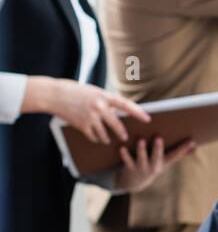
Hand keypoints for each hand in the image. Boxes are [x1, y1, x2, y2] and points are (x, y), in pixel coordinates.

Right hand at [26, 77, 151, 144]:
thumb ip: (105, 101)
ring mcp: (90, 117)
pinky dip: (95, 138)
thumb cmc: (76, 91)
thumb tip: (117, 110)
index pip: (125, 105)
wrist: (55, 95)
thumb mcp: (94, 92)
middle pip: (116, 123)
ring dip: (106, 138)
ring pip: (104, 133)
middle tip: (125, 137)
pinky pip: (92, 136)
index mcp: (104, 96)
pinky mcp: (81, 125)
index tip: (147, 118)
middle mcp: (99, 107)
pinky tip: (96, 138)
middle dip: (121, 132)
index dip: (138, 112)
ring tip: (108, 140)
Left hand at [112, 137, 195, 192]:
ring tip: (141, 140)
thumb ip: (179, 154)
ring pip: (141, 158)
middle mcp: (153, 166)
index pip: (175, 155)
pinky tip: (122, 147)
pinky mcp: (130, 168)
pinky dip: (124, 155)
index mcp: (163, 163)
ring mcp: (142, 168)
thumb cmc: (152, 166)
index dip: (183, 148)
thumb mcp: (165, 162)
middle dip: (158, 148)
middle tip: (158, 137)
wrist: (134, 183)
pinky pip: (127, 161)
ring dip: (141, 149)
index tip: (191, 140)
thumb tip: (195, 145)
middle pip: (157, 157)